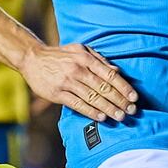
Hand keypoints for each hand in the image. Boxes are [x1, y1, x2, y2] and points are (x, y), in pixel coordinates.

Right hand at [17, 43, 136, 122]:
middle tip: (132, 111)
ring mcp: (67, 82)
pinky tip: (101, 117)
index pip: (109, 75)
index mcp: (85, 58)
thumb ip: (99, 59)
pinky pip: (77, 105)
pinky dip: (91, 111)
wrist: (33, 59)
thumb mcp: (80, 50)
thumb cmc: (60, 55)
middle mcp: (77, 70)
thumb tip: (117, 71)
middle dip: (120, 101)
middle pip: (103, 88)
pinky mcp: (57, 94)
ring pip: (92, 98)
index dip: (123, 87)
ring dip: (108, 109)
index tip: (134, 97)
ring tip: (120, 117)